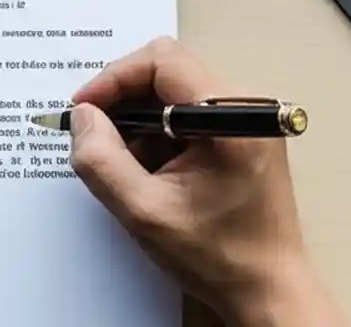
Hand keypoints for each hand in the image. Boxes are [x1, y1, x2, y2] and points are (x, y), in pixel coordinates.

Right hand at [68, 37, 345, 326]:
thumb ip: (102, 161)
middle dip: (123, 101)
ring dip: (140, 121)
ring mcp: (246, 119)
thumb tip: (82, 117)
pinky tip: (150, 171)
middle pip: (167, 71)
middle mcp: (244, 107)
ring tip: (126, 166)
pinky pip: (188, 113)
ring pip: (174, 92)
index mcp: (229, 118)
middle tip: (95, 137)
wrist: (268, 289)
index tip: (84, 110)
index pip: (162, 60)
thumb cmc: (217, 256)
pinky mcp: (242, 134)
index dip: (114, 78)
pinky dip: (159, 134)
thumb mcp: (144, 212)